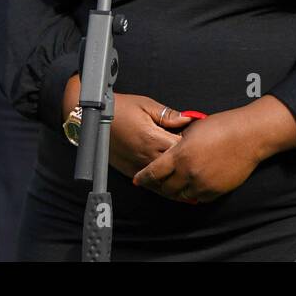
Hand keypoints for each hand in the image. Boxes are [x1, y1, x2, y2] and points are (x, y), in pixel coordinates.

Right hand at [62, 76, 195, 181]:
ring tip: (196, 185)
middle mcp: (145, 155)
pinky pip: (150, 185)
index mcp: (152, 137)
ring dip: (179, 181)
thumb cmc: (121, 108)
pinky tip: (176, 191)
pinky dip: (164, 188)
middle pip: (175, 166)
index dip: (193, 145)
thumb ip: (169, 115)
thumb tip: (189, 118)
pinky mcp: (130, 171)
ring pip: (164, 180)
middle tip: (201, 163)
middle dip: (188, 165)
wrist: (94, 117)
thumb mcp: (146, 105)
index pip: (180, 147)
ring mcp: (137, 165)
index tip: (201, 142)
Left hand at [132, 108, 262, 204]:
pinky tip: (194, 184)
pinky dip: (194, 193)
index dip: (143, 177)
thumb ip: (177, 141)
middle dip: (160, 185)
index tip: (138, 180)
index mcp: (180, 155)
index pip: (154, 172)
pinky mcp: (216, 191)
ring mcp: (203, 184)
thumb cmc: (223, 127)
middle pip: (166, 188)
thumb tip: (168, 148)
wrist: (249, 136)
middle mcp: (189, 172)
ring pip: (181, 195)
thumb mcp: (193, 129)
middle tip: (159, 181)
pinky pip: (198, 198)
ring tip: (177, 183)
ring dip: (177, 190)